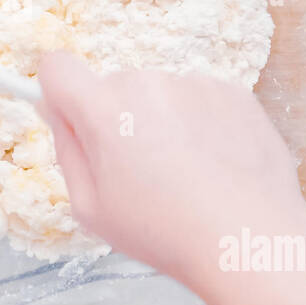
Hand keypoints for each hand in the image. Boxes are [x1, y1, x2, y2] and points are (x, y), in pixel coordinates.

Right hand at [37, 52, 305, 282]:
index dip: (59, 92)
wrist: (251, 237)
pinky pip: (199, 99)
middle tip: (140, 170)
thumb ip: (67, 150)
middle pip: (114, 87)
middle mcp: (148, 83)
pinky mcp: (232, 91)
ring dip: (162, 120)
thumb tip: (54, 109)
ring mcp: (195, 84)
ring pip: (159, 94)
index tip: (71, 116)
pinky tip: (213, 164)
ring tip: (185, 173)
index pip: (58, 67)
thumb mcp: (91, 208)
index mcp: (105, 110)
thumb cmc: (166, 232)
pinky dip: (200, 124)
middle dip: (117, 118)